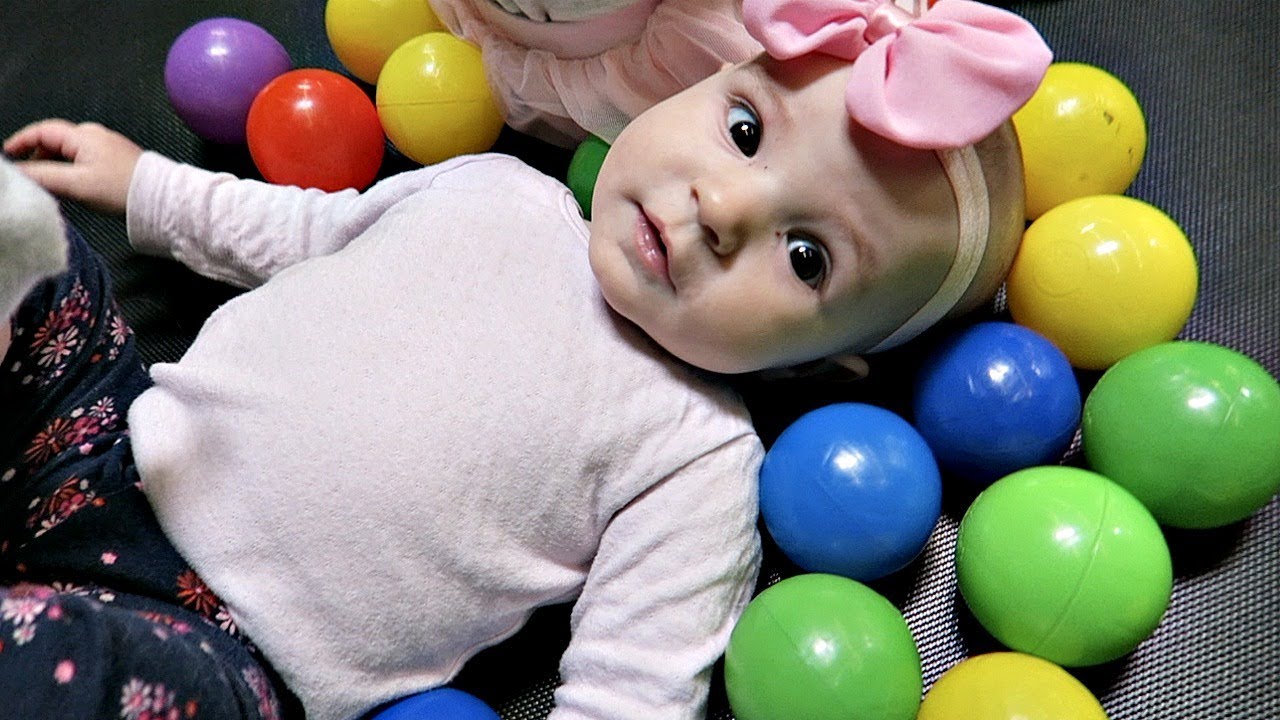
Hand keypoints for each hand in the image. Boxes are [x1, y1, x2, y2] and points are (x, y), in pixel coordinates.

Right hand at [3, 120, 143, 214]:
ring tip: (49, 188)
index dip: (21, 142)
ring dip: (54, 167)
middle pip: (55, 142)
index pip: (42, 131)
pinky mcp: (116, 161)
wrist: (162, 200)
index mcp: (83, 136)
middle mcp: (95, 136)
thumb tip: (18, 172)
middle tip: (28, 179)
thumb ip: (43, 176)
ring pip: (69, 153)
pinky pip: (84, 161)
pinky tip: (71, 189)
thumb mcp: (76, 184)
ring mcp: (107, 147)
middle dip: (37, 158)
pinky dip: (71, 172)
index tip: (7, 156)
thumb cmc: (122, 189)